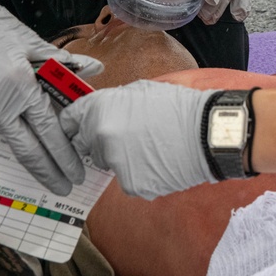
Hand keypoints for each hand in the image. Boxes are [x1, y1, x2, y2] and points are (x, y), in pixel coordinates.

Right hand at [0, 0, 102, 194]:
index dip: (63, 157)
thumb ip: (62, 63)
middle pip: (27, 151)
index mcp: (21, 84)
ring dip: (18, 143)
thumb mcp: (29, 40)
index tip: (75, 174)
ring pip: (1, 137)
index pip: (49, 131)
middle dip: (48, 173)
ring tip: (36, 152)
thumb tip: (95, 69)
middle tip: (64, 188)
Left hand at [61, 80, 216, 199]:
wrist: (207, 133)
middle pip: (88, 144)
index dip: (72, 123)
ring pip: (110, 163)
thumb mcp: (140, 90)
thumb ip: (112, 102)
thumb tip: (101, 110)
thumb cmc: (179, 107)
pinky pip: (129, 179)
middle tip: (130, 135)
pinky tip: (159, 161)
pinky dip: (140, 173)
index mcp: (99, 109)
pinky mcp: (130, 185)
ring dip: (123, 158)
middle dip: (102, 141)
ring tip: (151, 147)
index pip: (67, 120)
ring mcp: (115, 163)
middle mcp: (101, 137)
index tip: (76, 128)